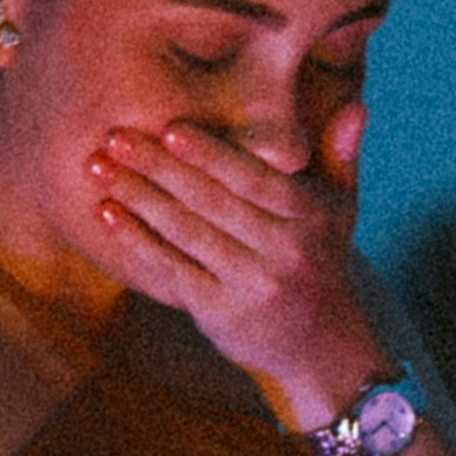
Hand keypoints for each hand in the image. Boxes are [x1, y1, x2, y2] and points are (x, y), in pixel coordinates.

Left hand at [92, 105, 387, 424]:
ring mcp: (249, 285)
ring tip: (99, 167)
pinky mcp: (219, 313)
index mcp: (308, 218)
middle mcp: (281, 253)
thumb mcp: (341, 211)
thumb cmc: (320, 262)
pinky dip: (137, 240)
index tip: (170, 129)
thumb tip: (357, 107)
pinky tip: (107, 214)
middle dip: (158, 167)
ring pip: (185, 233)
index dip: (211, 156)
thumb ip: (341, 156)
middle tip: (114, 136)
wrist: (322, 348)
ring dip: (138, 197)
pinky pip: (172, 269)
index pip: (253, 180)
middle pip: (211, 202)